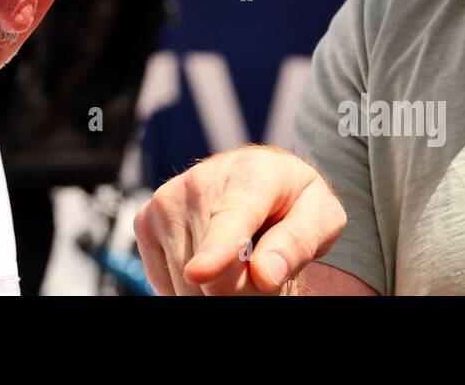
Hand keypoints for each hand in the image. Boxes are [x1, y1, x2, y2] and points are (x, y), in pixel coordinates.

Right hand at [133, 145, 345, 295]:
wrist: (255, 177)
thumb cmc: (291, 201)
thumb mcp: (320, 216)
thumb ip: (299, 242)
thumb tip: (266, 274)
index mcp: (251, 175)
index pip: (231, 219)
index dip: (218, 250)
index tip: (201, 272)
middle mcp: (199, 182)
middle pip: (214, 276)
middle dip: (242, 290)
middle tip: (261, 265)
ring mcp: (166, 202)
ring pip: (188, 287)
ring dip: (216, 290)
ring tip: (236, 258)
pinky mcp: (144, 222)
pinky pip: (167, 286)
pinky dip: (190, 286)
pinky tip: (209, 257)